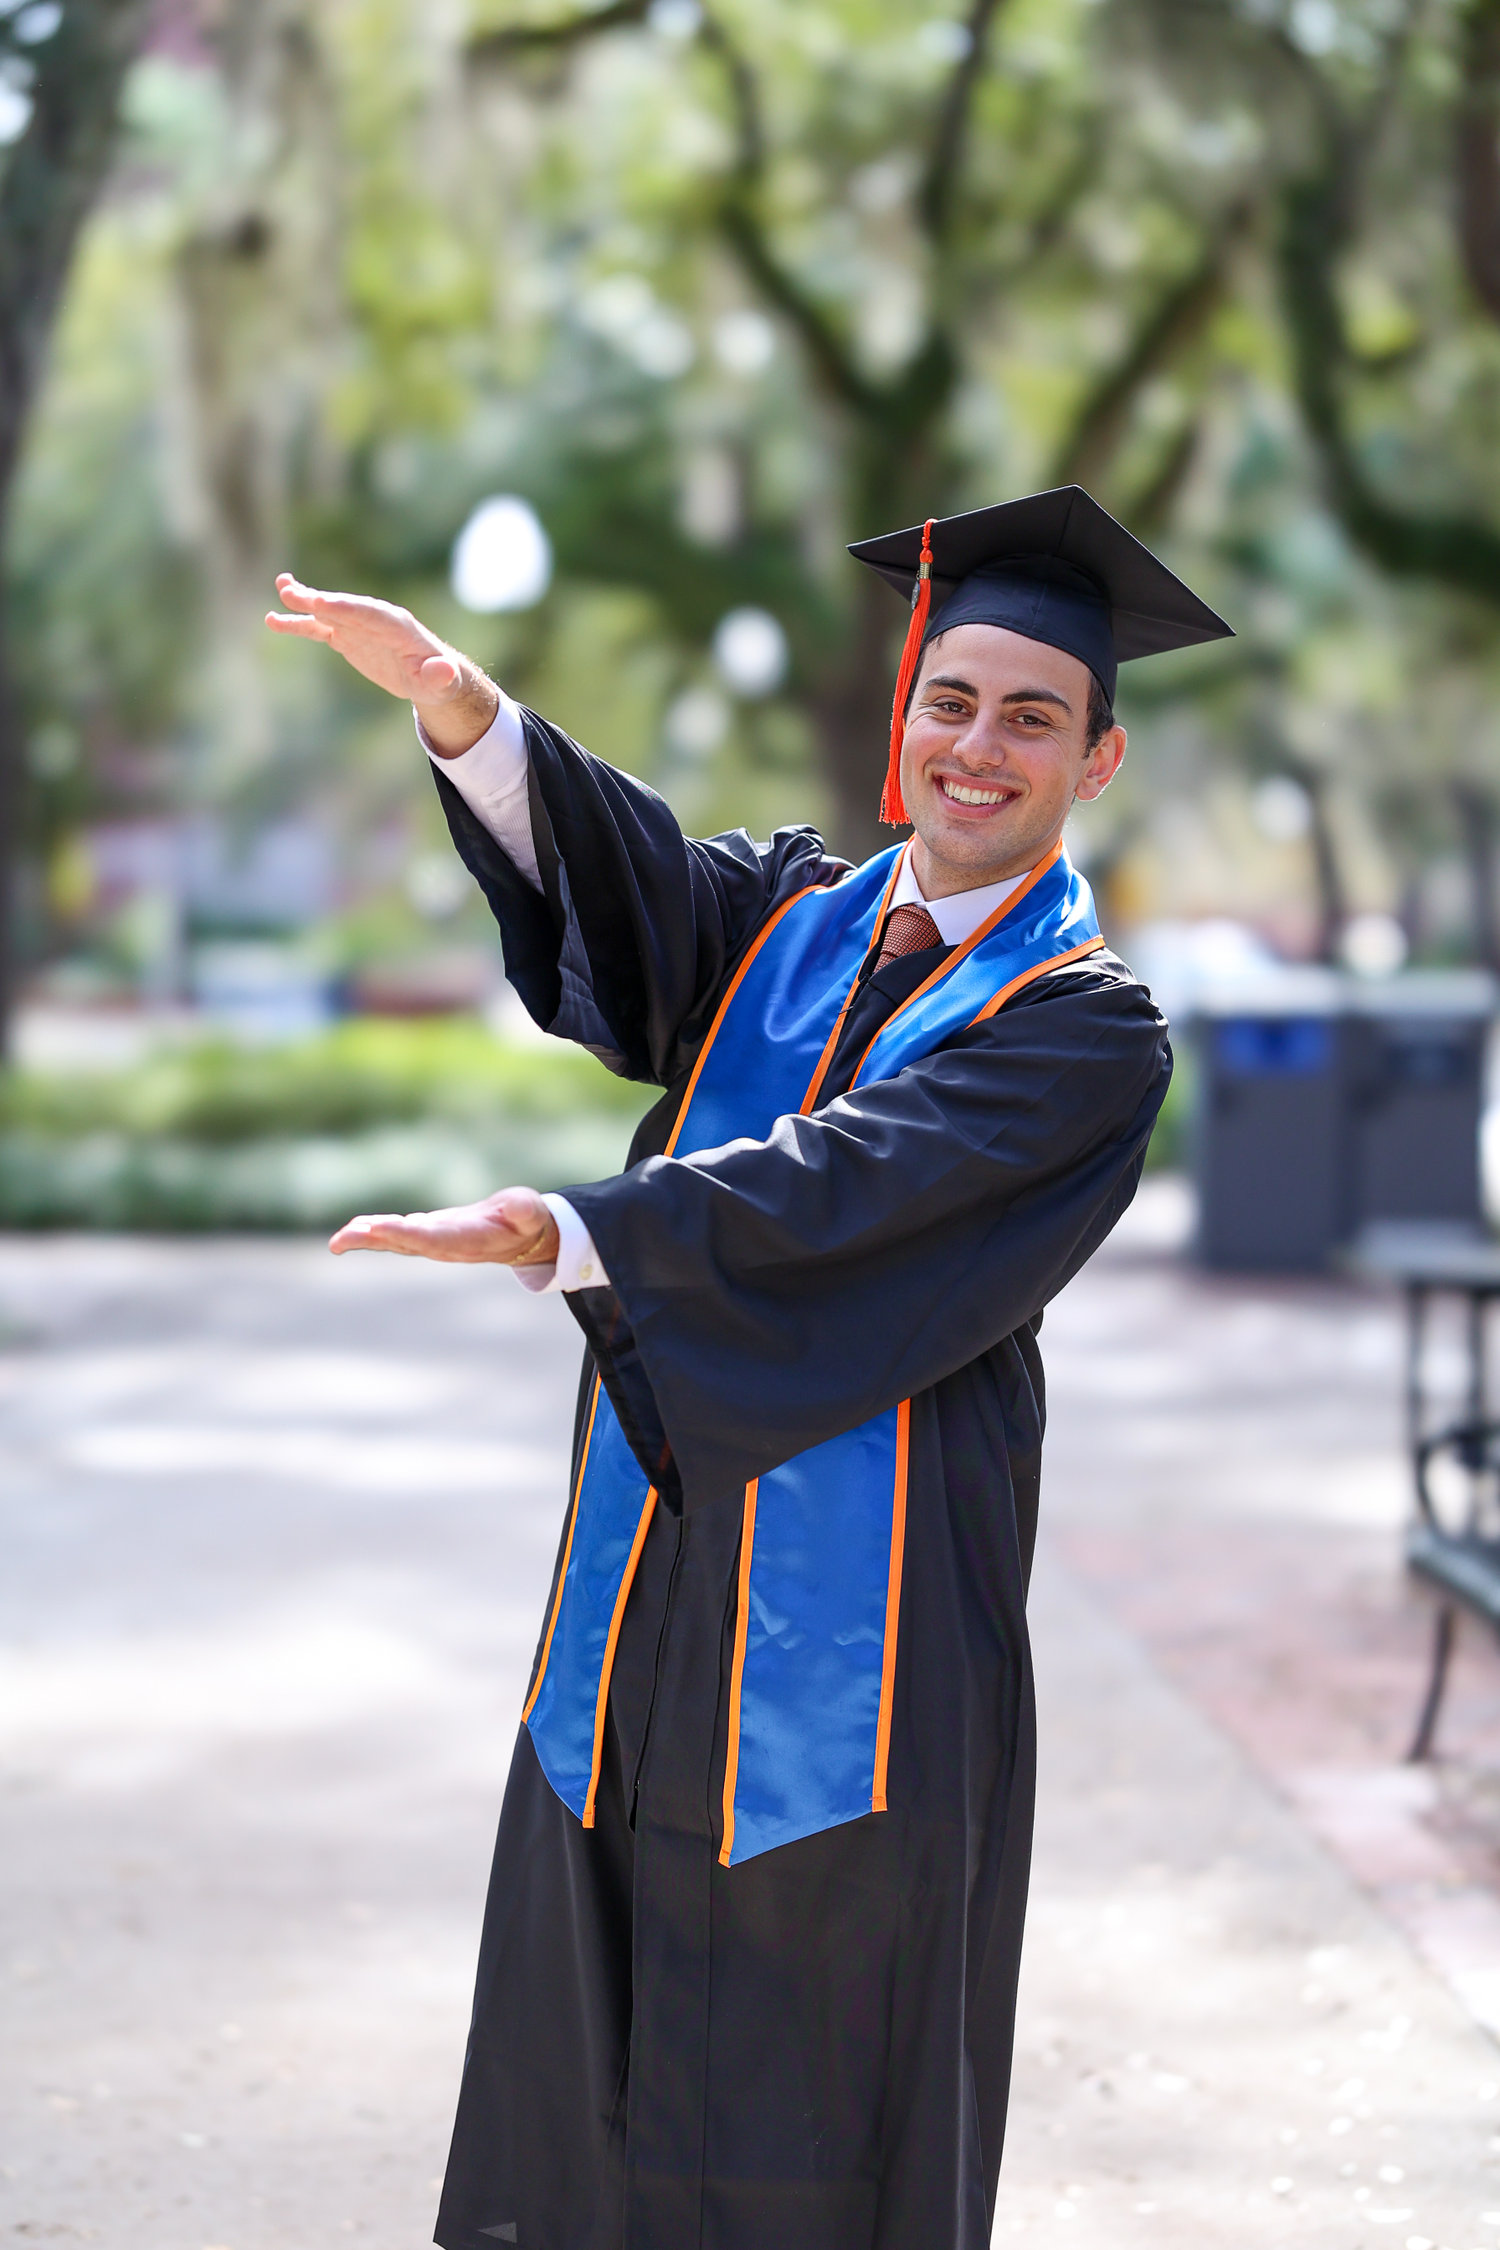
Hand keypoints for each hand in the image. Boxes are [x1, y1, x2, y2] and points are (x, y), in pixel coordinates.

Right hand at [265, 574, 500, 755]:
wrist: (429, 676)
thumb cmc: (439, 679)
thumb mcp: (443, 682)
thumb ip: (440, 675)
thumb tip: (443, 671)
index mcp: (399, 626)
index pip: (370, 614)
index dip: (347, 609)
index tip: (321, 603)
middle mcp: (375, 619)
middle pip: (344, 607)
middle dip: (319, 600)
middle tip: (289, 591)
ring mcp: (358, 626)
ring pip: (327, 612)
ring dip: (303, 602)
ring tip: (280, 591)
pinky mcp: (347, 637)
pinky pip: (318, 628)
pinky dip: (298, 624)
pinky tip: (273, 620)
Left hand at [329, 1187, 560, 1265]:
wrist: (520, 1236)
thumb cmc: (527, 1221)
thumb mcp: (531, 1213)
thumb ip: (526, 1212)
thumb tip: (523, 1207)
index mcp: (468, 1241)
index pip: (436, 1239)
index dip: (411, 1235)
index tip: (385, 1229)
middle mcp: (446, 1246)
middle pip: (407, 1244)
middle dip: (378, 1239)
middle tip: (346, 1238)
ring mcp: (434, 1242)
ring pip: (397, 1242)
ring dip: (368, 1240)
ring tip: (340, 1239)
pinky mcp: (427, 1235)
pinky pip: (397, 1235)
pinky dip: (375, 1232)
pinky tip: (355, 1229)